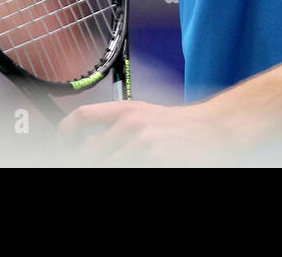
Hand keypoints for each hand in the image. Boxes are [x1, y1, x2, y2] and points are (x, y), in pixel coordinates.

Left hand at [59, 100, 241, 164]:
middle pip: (87, 153)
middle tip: (90, 166)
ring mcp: (141, 145)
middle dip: (85, 163)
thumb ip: (118, 125)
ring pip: (105, 165)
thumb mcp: (146, 115)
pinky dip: (128, 170)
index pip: (80, 118)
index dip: (65, 136)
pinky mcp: (153, 159)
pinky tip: (141, 166)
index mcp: (126, 109)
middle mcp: (130, 124)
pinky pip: (124, 171)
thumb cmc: (182, 126)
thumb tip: (89, 143)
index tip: (64, 148)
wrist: (216, 129)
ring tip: (124, 164)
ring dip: (108, 168)